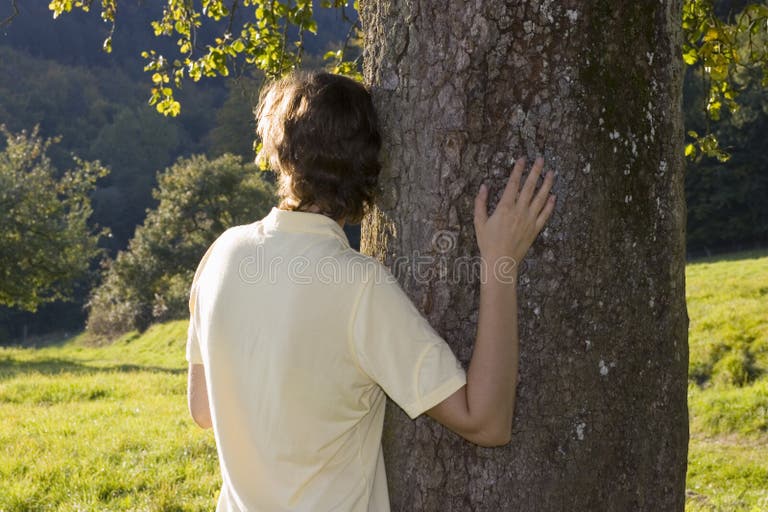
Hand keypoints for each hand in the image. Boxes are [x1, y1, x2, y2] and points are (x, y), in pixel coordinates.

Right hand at [473, 156, 555, 270]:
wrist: (501, 261)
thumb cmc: (487, 242)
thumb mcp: (479, 221)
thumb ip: (480, 203)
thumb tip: (483, 187)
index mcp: (505, 207)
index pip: (513, 183)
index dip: (518, 170)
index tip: (522, 159)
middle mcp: (519, 211)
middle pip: (530, 187)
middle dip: (536, 171)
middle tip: (541, 159)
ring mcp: (529, 219)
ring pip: (541, 198)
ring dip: (547, 184)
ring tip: (551, 173)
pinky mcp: (535, 229)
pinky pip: (545, 214)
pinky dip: (550, 205)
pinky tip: (554, 196)